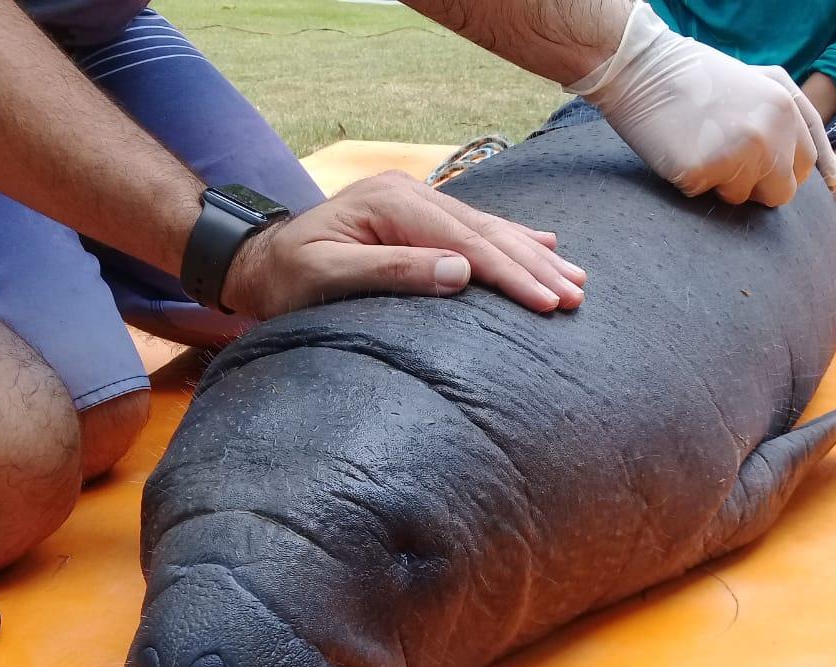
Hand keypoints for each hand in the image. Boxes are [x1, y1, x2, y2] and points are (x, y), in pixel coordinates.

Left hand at [221, 170, 586, 319]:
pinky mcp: (418, 217)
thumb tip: (461, 272)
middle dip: (536, 267)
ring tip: (577, 278)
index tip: (548, 302)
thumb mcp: (328, 277)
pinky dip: (513, 240)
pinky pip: (476, 228)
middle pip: (486, 233)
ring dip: (534, 256)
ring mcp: (416, 203)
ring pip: (489, 229)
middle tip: (577, 296)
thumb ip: (393, 270)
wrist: (258, 261)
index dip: (511, 275)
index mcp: (392, 205)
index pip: (467, 244)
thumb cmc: (288, 278)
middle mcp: (410, 195)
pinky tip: (543, 244)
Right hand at [568, 3, 835, 204]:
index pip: (803, 169)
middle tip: (724, 149)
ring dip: (721, 182)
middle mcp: (768, 135)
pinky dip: (691, 181)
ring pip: (741, 199)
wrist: (642, 67)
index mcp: (788, 111)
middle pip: (779, 193)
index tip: (753, 156)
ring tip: (701, 143)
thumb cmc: (703, 79)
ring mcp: (734, 155)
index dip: (777, 168)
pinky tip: (680, 150)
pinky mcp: (699, 172)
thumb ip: (801, 125)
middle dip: (755, 183)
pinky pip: (704, 197)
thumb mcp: (764, 85)